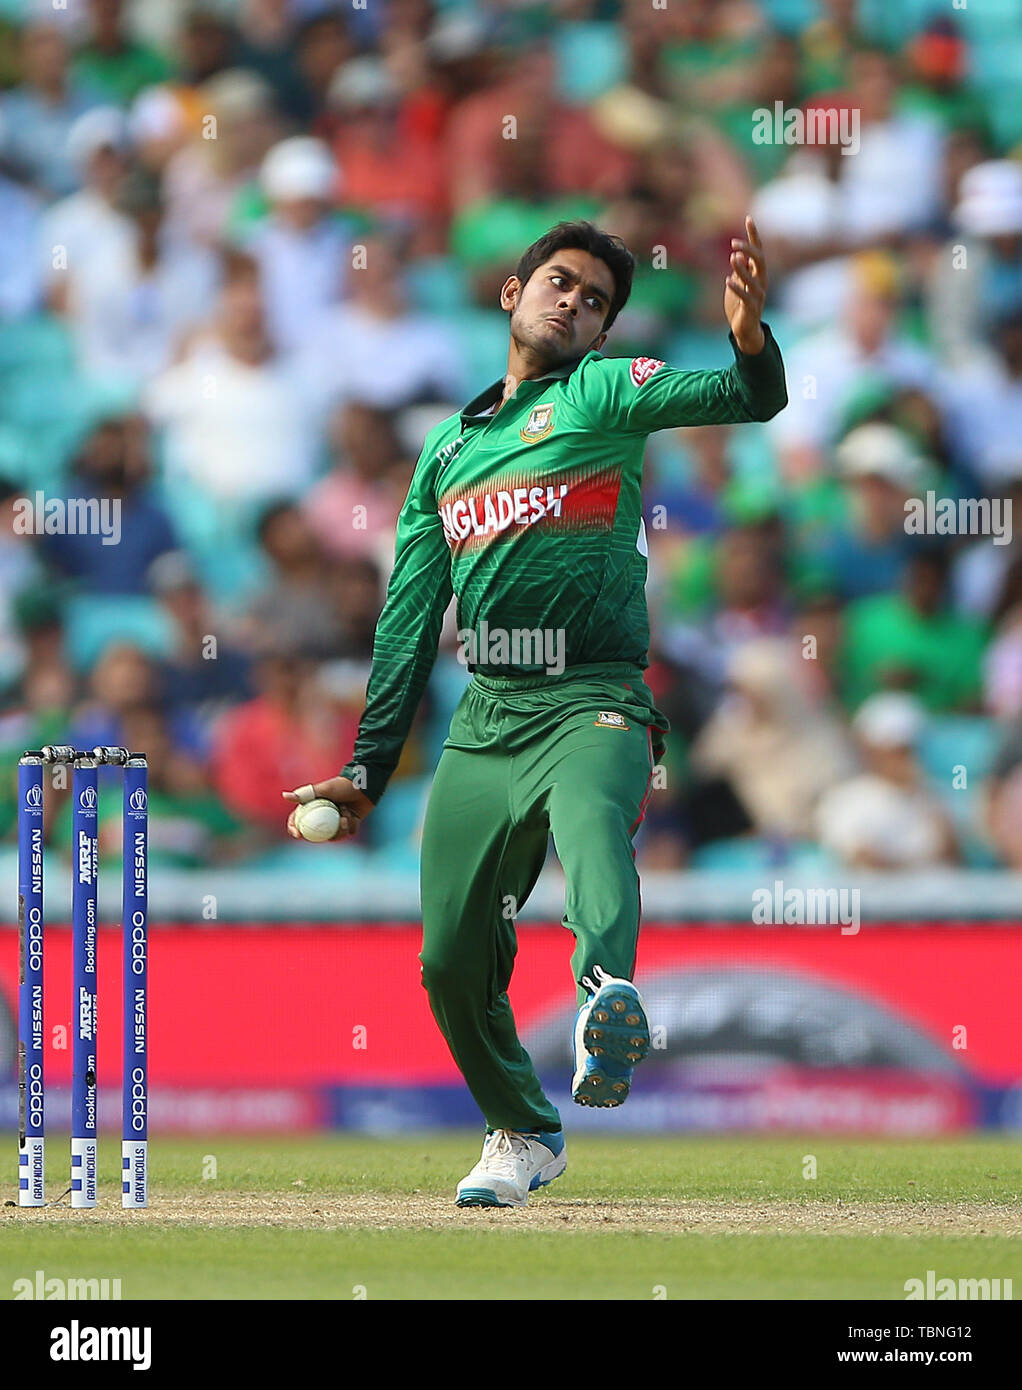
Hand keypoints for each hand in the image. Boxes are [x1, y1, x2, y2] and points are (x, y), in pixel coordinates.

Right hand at [282, 776, 374, 840]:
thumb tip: (284, 795)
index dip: (294, 829)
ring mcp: (337, 820)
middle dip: (322, 834)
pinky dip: (350, 825)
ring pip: (334, 835)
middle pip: (317, 833)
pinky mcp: (351, 823)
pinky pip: (348, 832)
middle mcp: (324, 815)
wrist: (365, 785)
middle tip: (327, 834)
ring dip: (340, 828)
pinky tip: (353, 815)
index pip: (299, 820)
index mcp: (315, 806)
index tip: (297, 835)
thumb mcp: (323, 790)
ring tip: (345, 814)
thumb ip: (304, 794)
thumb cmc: (342, 785)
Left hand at [724, 215, 767, 353]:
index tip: (749, 218)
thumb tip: (738, 255)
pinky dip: (737, 288)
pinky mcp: (751, 308)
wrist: (745, 330)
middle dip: (749, 249)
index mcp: (758, 273)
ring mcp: (758, 295)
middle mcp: (761, 281)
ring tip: (731, 257)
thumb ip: (740, 270)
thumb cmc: (740, 305)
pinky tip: (727, 280)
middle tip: (734, 243)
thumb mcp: (739, 283)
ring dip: (742, 268)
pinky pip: (745, 296)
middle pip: (759, 261)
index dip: (754, 235)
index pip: (758, 250)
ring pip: (753, 279)